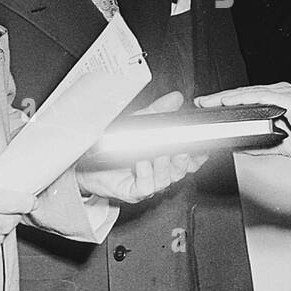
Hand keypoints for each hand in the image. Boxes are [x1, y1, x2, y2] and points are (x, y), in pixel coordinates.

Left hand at [77, 91, 208, 203]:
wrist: (87, 163)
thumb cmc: (114, 146)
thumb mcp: (138, 123)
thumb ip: (158, 111)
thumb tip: (176, 99)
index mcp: (164, 159)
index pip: (189, 160)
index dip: (198, 155)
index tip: (203, 147)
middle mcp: (158, 173)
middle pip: (180, 171)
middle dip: (183, 159)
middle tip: (179, 147)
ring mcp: (147, 183)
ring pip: (165, 179)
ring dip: (163, 165)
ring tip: (157, 152)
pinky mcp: (132, 191)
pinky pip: (145, 186)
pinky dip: (145, 172)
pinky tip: (141, 161)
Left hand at [195, 82, 290, 160]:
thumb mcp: (278, 143)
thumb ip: (259, 143)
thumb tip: (239, 146)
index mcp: (277, 102)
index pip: (245, 100)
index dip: (226, 103)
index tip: (208, 108)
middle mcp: (278, 94)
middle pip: (242, 94)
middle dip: (220, 99)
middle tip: (201, 103)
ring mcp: (282, 94)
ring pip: (247, 93)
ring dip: (226, 98)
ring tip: (208, 102)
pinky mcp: (287, 98)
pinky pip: (259, 97)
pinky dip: (242, 99)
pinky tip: (228, 102)